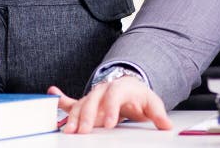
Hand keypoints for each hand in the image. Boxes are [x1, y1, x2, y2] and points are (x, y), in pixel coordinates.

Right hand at [50, 78, 171, 133]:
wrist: (130, 88)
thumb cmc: (139, 96)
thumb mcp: (151, 103)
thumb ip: (157, 114)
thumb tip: (166, 125)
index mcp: (121, 87)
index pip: (115, 95)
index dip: (111, 108)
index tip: (109, 124)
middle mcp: (105, 89)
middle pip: (93, 99)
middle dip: (87, 116)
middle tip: (83, 131)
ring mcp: (94, 96)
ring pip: (81, 104)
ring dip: (73, 117)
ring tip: (68, 130)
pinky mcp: (86, 104)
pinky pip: (71, 101)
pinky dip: (61, 100)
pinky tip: (52, 94)